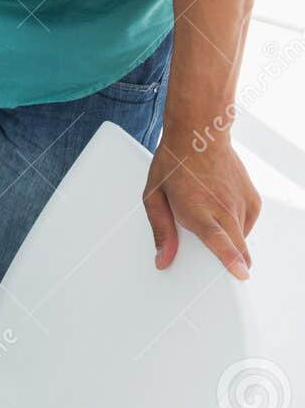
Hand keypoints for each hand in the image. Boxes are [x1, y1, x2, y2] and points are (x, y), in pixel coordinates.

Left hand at [144, 130, 260, 278]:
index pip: (219, 240)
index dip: (230, 259)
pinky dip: (236, 225)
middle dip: (232, 262)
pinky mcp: (253, 199)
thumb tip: (163, 260)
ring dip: (229, 238)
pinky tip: (219, 211)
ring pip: (241, 237)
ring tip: (208, 216)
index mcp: (199, 209)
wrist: (199, 134)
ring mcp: (241, 203)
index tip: (241, 273)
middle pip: (237, 247)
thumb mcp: (154, 196)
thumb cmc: (173, 164)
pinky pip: (247, 224)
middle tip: (218, 265)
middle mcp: (224, 208)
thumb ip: (161, 230)